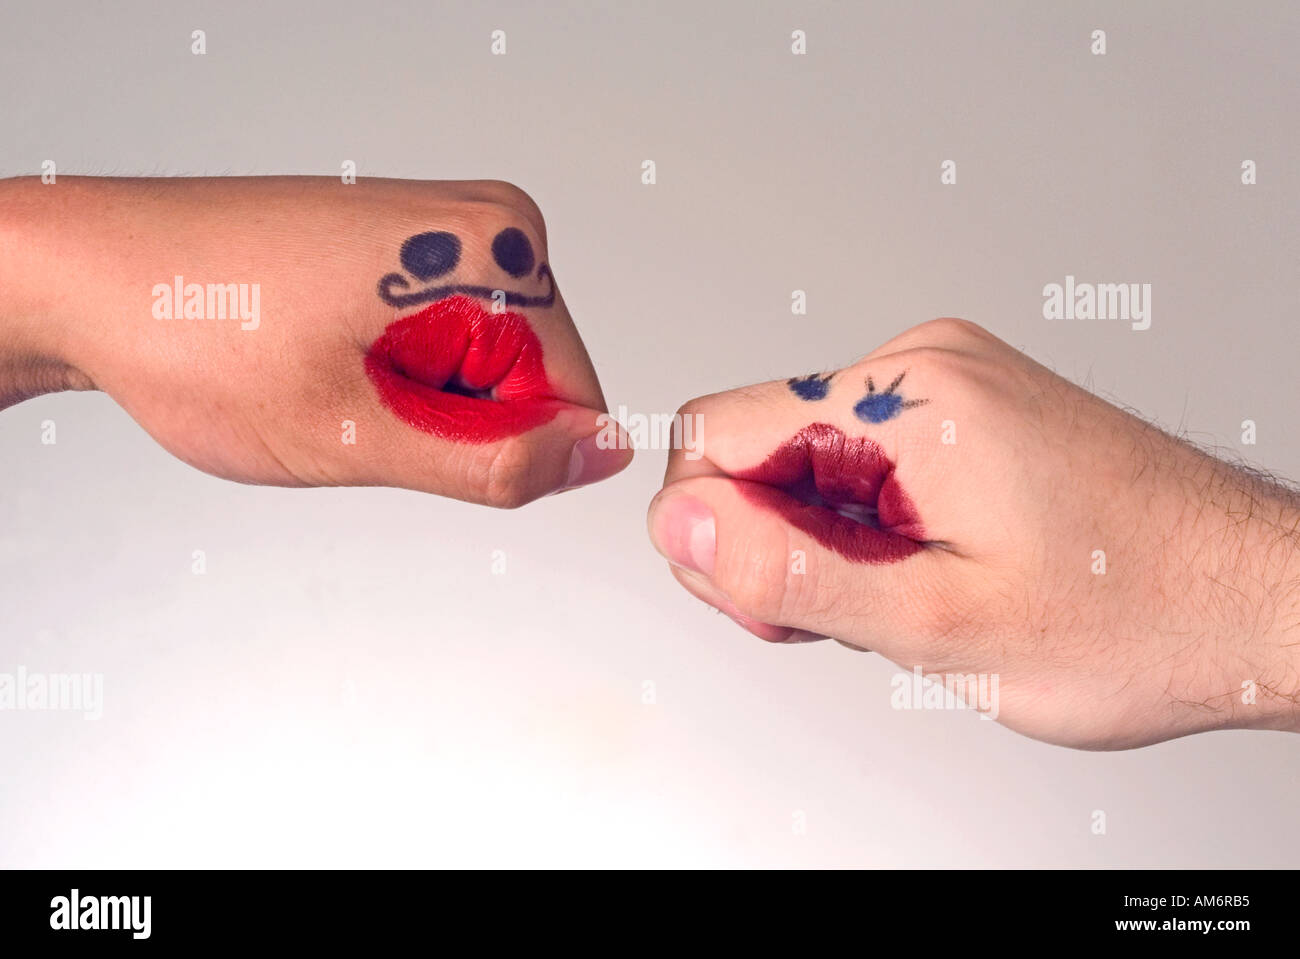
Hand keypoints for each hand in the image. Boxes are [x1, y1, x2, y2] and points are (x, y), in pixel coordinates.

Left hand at [0, 176, 630, 505]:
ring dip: (416, 401)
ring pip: (486, 370)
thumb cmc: (198, 335)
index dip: (489, 452)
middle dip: (449, 423)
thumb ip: (498, 460)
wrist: (92, 277)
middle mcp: (482, 221)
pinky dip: (396, 372)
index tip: (393, 428)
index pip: (572, 402)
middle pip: (532, 382)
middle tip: (347, 403)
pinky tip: (325, 353)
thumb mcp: (357, 434)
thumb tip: (602, 455)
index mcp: (492, 248)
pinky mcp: (412, 243)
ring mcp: (445, 226)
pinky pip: (450, 341)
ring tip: (326, 372)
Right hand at [647, 318, 1299, 748]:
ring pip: (806, 463)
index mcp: (908, 398)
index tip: (780, 602)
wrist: (1256, 603)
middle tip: (856, 616)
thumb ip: (791, 571)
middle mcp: (923, 366)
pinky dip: (867, 529)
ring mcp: (949, 384)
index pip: (715, 432)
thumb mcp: (941, 624)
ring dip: (825, 545)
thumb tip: (682, 524)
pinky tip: (926, 574)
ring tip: (909, 601)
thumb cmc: (1139, 613)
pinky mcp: (966, 411)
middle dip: (774, 546)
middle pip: (757, 447)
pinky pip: (860, 464)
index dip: (716, 534)